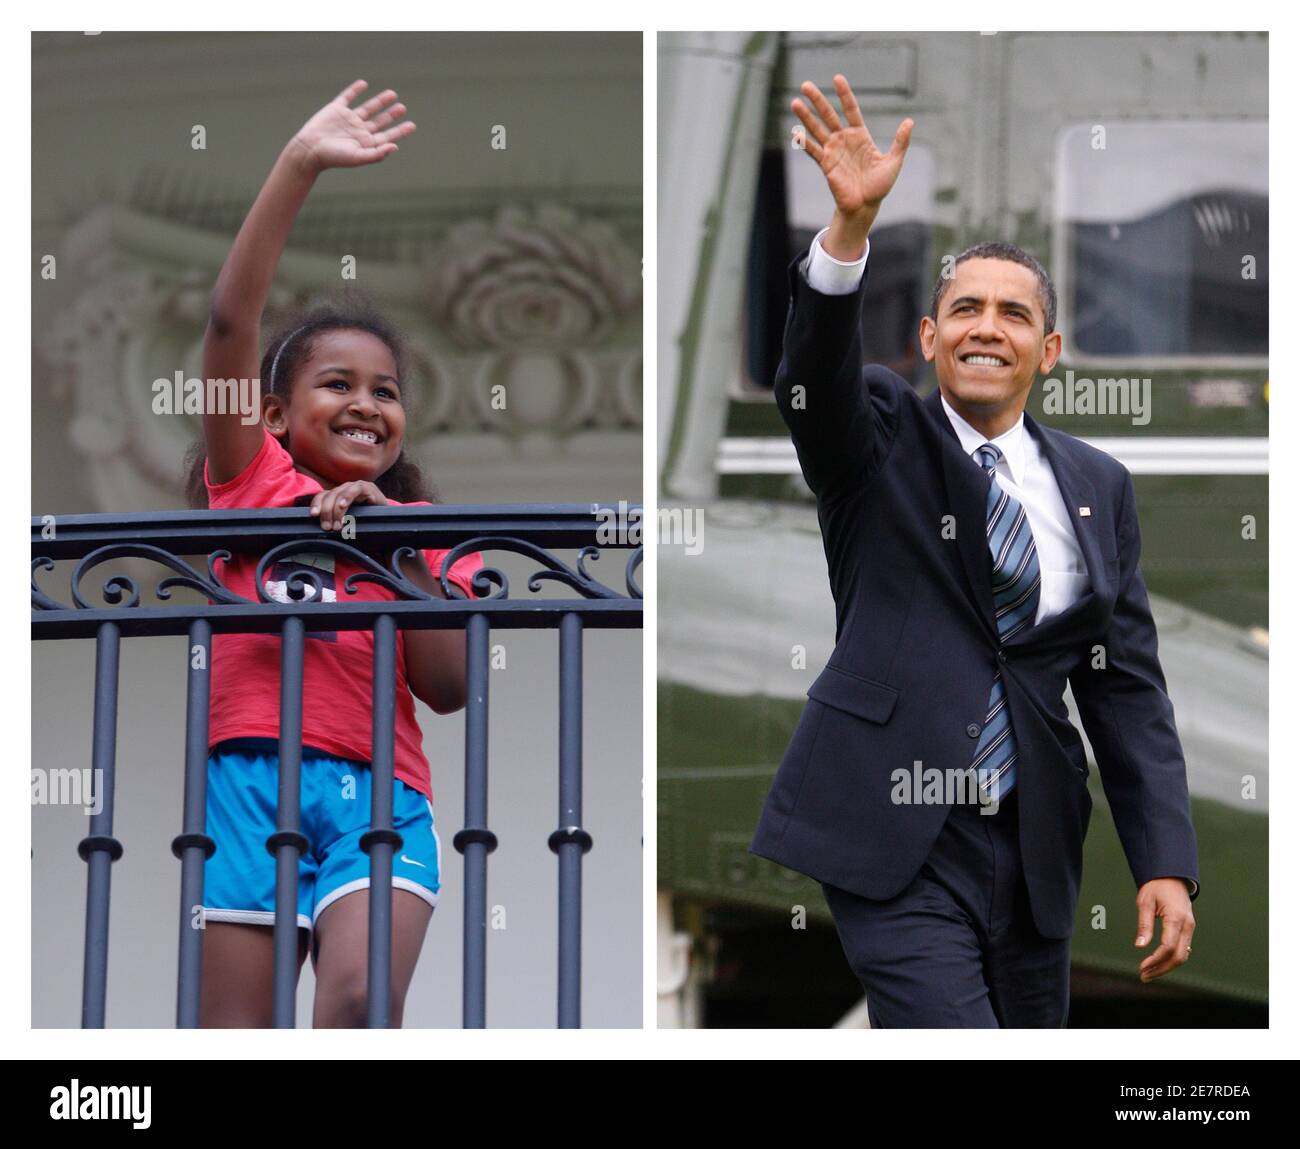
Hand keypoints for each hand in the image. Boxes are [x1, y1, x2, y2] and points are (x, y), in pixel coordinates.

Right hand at [288, 79, 415, 174]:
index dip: (400, 131)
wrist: (309, 149)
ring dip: (380, 101)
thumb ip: (377, 154)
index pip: (387, 136)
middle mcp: (359, 131)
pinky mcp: (336, 109)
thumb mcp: (358, 157)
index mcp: (366, 143)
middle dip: (391, 115)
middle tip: (403, 108)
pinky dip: (355, 90)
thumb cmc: (334, 157)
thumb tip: (395, 147)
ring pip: (368, 108)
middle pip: (380, 121)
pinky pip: (347, 97)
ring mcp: (348, 119)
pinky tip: (363, 84)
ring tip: (393, 94)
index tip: (412, 125)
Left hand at [309, 480, 386, 531]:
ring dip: (336, 510)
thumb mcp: (347, 521)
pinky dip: (347, 497)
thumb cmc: (366, 520)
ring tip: (337, 525)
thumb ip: (336, 520)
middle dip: (326, 512)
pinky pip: (355, 489)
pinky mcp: (367, 487)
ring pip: (339, 493)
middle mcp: (345, 488)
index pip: (322, 496)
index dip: (316, 504)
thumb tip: (322, 526)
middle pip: (329, 496)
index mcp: (338, 495)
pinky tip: (343, 505)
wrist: (388, 517)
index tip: (313, 515)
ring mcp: (355, 486)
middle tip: (327, 527)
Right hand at [792, 74, 911, 255]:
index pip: (850, 110)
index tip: (837, 78)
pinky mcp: (825, 165)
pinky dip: (804, 142)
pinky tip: (795, 133)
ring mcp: (833, 151)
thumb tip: (909, 122)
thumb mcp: (894, 161)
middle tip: (806, 85)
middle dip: (817, 100)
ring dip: (805, 117)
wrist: (865, 206)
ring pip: (817, 130)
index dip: (844, 95)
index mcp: (860, 135)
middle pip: (829, 115)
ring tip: (794, 102)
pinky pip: (813, 151)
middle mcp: (844, 140)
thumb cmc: (880, 185)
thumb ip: (900, 142)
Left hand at [1134, 878, 1195, 982]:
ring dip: (1166, 967)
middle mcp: (1187, 926)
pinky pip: (1183, 949)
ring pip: (1183, 955)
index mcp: (1176, 918)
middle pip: (1178, 956)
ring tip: (1148, 973)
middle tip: (1143, 976)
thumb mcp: (1145, 902)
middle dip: (1161, 969)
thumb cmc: (1156, 887)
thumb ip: (1143, 925)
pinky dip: (1172, 959)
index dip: (1155, 960)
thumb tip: (1139, 946)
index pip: (1168, 947)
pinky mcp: (1188, 929)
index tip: (1141, 967)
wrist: (1171, 876)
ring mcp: (1190, 928)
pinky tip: (1159, 964)